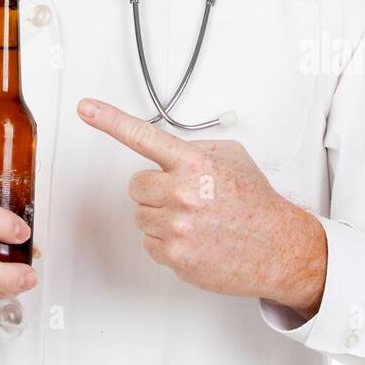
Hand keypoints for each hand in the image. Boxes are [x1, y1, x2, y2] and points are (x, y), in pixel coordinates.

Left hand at [77, 98, 326, 317]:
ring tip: (195, 220)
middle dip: (155, 189)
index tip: (86, 108)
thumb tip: (170, 150)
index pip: (143, 136)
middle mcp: (182, 193)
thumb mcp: (232, 158)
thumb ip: (196, 149)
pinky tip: (194, 239)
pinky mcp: (175, 256)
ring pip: (141, 216)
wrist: (278, 249)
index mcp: (195, 163)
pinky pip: (150, 243)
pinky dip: (166, 242)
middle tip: (184, 196)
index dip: (110, 120)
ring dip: (161, 216)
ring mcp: (176, 227)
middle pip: (136, 186)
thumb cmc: (256, 204)